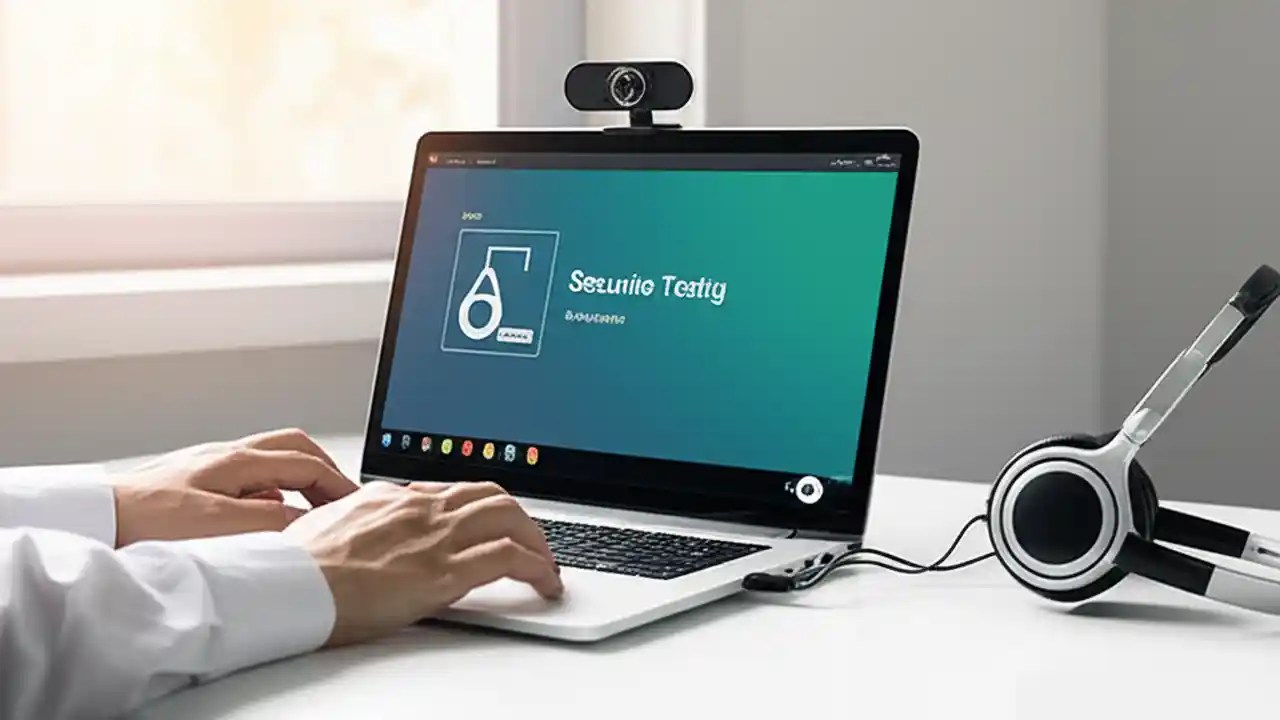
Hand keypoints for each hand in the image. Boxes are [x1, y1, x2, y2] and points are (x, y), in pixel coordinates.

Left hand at [111, 428, 356, 546]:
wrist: (95, 521)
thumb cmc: (145, 522)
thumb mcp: (221, 527)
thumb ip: (274, 522)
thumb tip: (310, 523)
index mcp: (237, 460)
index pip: (307, 462)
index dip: (338, 485)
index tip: (356, 506)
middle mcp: (225, 456)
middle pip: (292, 448)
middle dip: (324, 470)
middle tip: (340, 498)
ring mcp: (208, 468)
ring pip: (270, 462)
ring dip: (298, 481)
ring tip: (309, 511)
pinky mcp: (192, 484)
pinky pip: (247, 480)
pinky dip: (270, 493)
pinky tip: (263, 519)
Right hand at [283, 480, 563, 646]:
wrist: (288, 584)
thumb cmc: (297, 564)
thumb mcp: (327, 525)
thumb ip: (356, 521)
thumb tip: (356, 527)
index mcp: (393, 497)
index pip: (451, 491)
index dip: (477, 508)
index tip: (486, 523)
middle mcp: (421, 508)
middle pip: (491, 494)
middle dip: (518, 517)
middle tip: (529, 540)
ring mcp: (437, 537)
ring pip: (510, 516)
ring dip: (536, 539)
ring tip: (545, 562)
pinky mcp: (447, 573)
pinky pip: (511, 558)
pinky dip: (538, 568)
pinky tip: (545, 583)